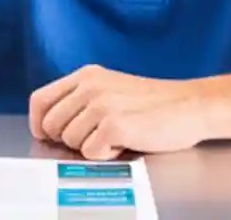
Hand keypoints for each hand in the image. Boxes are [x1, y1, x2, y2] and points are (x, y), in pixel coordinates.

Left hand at [29, 64, 206, 160]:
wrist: (191, 105)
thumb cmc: (153, 103)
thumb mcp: (111, 88)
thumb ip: (81, 99)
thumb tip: (49, 126)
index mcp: (86, 75)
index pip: (40, 100)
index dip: (39, 123)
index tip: (48, 135)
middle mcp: (90, 86)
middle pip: (52, 126)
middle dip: (70, 139)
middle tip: (97, 136)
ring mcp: (101, 104)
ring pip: (70, 142)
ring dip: (92, 146)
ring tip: (117, 135)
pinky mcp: (115, 125)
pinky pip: (91, 153)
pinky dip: (107, 154)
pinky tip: (126, 141)